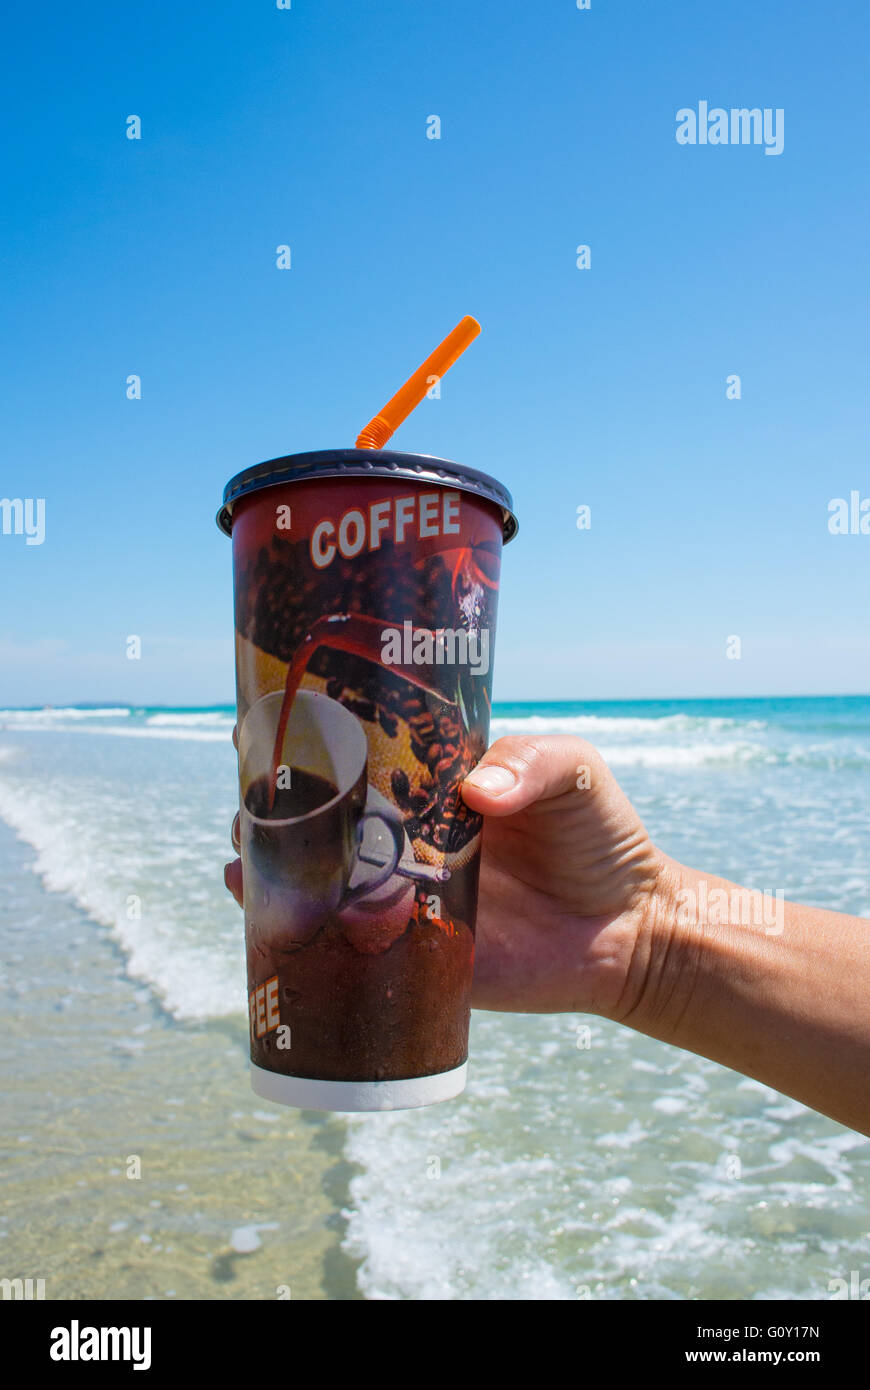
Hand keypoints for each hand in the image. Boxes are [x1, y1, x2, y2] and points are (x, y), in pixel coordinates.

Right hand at [223, 732, 664, 1021]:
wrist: (631, 927)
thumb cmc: (600, 836)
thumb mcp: (575, 773)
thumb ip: (534, 764)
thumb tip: (477, 791)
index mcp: (436, 786)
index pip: (364, 753)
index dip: (316, 738)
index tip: (273, 721)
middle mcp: (408, 836)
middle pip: (327, 814)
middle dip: (279, 802)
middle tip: (251, 792)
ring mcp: (405, 894)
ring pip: (322, 875)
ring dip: (275, 861)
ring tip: (247, 847)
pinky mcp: (413, 950)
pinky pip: (348, 940)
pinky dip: (300, 926)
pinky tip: (262, 909)